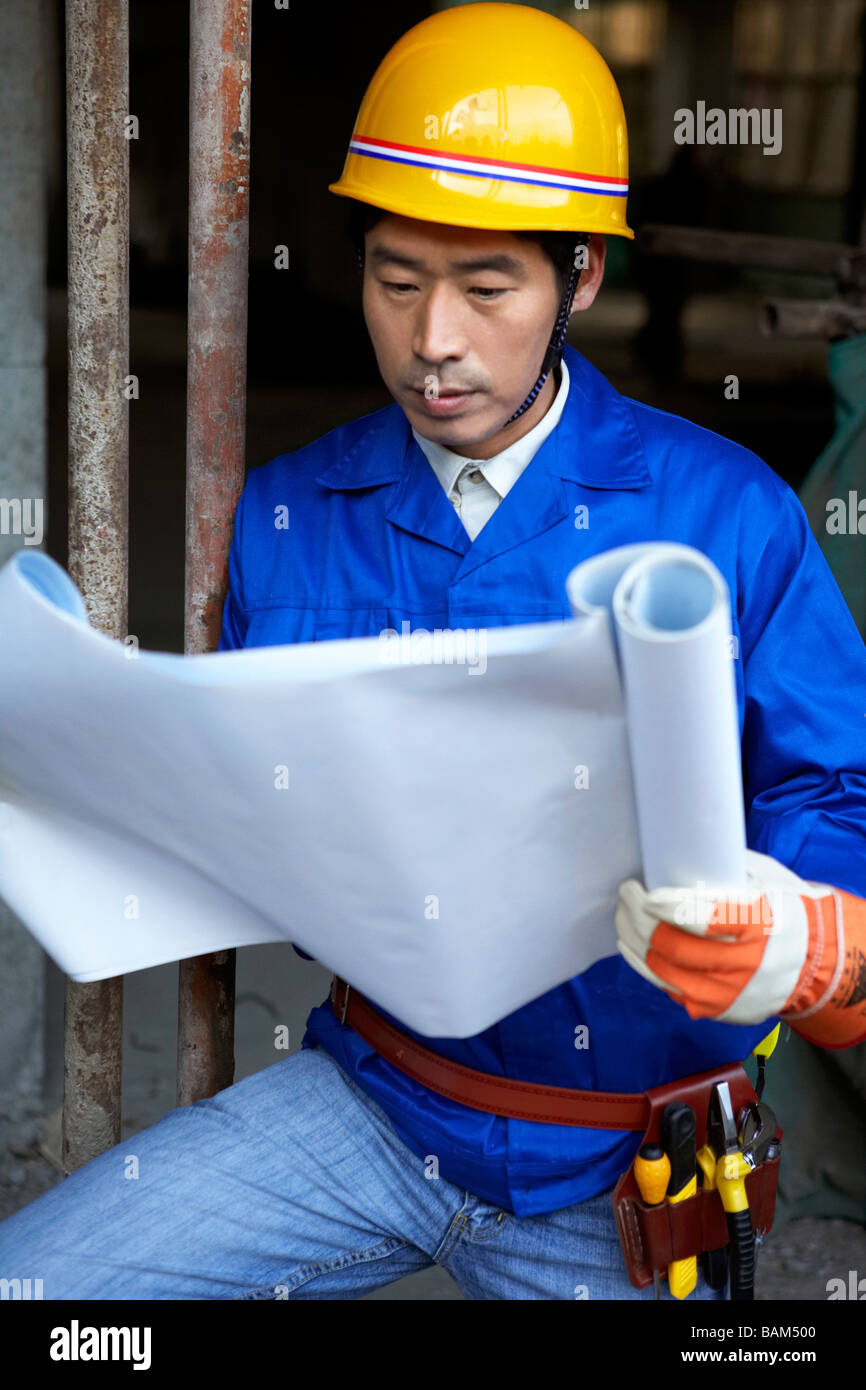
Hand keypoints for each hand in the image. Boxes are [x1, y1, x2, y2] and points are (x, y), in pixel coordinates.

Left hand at [614, 849, 865, 1045]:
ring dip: (635, 943)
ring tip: (623, 919)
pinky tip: (632, 948)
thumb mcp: (767, 881)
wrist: (814, 963)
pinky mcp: (721, 1010)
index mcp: (758, 924)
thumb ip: (729, 869)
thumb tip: (681, 848)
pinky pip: (672, 991)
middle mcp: (746, 964)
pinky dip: (646, 968)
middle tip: (626, 896)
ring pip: (666, 972)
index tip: (644, 893)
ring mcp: (732, 993)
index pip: (701, 919)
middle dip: (639, 920)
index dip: (665, 907)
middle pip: (675, 947)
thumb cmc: (783, 912)